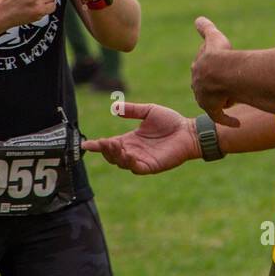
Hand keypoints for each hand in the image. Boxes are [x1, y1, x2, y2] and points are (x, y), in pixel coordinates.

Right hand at [82, 101, 199, 174]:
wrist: (189, 131)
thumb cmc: (171, 121)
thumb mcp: (148, 111)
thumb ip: (132, 110)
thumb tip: (114, 107)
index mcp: (130, 140)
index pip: (110, 144)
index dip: (97, 145)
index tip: (86, 144)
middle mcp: (133, 151)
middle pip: (112, 156)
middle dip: (105, 150)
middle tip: (104, 141)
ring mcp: (141, 160)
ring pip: (121, 163)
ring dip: (115, 155)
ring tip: (113, 144)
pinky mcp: (151, 166)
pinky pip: (137, 168)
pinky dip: (130, 162)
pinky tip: (127, 154)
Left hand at [190, 16, 239, 127]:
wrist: (223, 72)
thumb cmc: (220, 54)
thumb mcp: (214, 37)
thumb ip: (206, 29)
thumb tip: (198, 19)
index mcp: (198, 70)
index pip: (203, 70)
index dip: (212, 69)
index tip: (219, 69)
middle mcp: (198, 86)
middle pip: (207, 88)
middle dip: (215, 87)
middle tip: (227, 85)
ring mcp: (205, 99)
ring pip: (214, 102)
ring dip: (222, 101)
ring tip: (233, 99)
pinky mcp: (213, 110)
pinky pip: (220, 118)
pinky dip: (228, 121)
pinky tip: (236, 124)